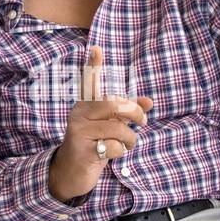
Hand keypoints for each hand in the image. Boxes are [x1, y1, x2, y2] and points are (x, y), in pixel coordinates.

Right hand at [47, 46, 151, 202]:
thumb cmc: (93, 145)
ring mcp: (79, 131)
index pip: (89, 81)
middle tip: (143, 122)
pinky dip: (119, 152)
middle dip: (135, 113)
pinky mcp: (83, 150)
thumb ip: (127, 114)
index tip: (97, 48)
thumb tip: (149, 102)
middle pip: (114, 105)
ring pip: (118, 128)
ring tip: (126, 144)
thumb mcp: (110, 127)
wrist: (70, 173)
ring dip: (129, 139)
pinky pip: (113, 146)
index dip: (93, 65)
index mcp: (86, 106)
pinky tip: (111, 154)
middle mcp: (79, 114)